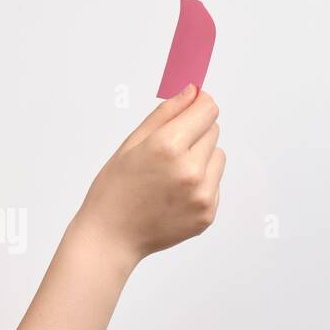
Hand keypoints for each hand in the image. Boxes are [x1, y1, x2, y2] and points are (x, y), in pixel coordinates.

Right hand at [75, 82, 225, 265]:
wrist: (110, 237)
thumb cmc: (114, 190)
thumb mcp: (131, 144)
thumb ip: (166, 113)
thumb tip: (193, 91)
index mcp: (167, 147)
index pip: (207, 109)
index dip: (198, 105)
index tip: (191, 108)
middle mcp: (189, 170)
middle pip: (214, 130)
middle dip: (194, 133)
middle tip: (167, 152)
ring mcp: (201, 195)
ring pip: (218, 156)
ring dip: (201, 158)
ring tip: (171, 175)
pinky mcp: (207, 213)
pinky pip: (215, 183)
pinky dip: (200, 184)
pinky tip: (174, 195)